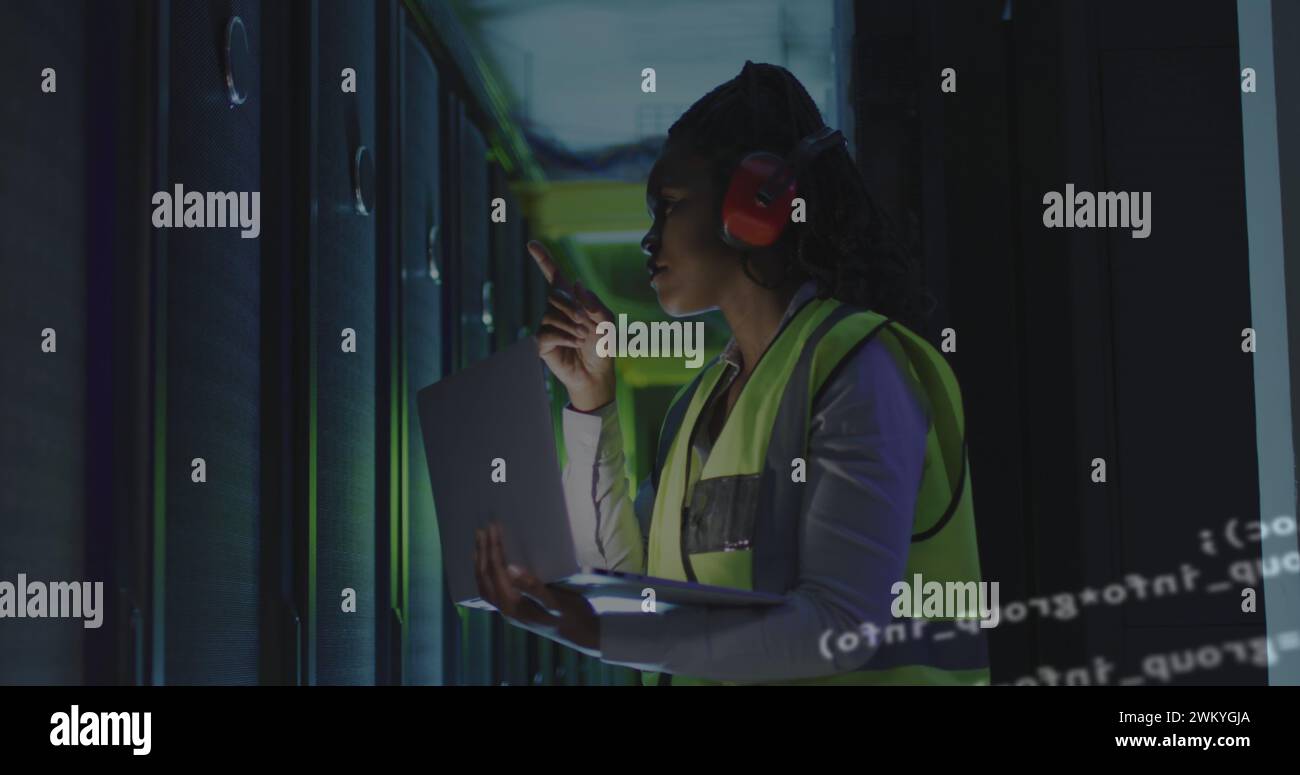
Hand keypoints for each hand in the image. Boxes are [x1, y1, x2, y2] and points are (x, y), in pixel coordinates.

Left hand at [473, 522, 599, 652]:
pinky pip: (491, 590)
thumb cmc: (570, 615)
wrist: (580, 633)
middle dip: (483, 553)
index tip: (493, 528)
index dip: (493, 549)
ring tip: (480, 545)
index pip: (496, 572)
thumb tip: (510, 568)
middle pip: (486, 577)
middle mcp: (506, 609)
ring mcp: (509, 610)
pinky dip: (486, 575)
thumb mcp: (554, 600)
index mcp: (513, 605)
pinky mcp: (514, 609)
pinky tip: (490, 567)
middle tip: (482, 530)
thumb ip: (532, 587)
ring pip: (485, 585)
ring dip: (480, 564)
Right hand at [528, 240, 615, 411]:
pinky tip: (574, 345)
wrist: (596, 374)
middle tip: (585, 325)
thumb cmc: (602, 347)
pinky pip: (548, 332)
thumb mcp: (607, 322)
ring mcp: (547, 325)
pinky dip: (565, 338)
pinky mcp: (542, 342)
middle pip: (556, 295)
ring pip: (551, 315)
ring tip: (582, 338)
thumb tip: (575, 283)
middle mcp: (556, 310)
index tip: (532, 244)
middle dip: (573, 308)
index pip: (554, 275)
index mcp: (572, 300)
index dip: (543, 259)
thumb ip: (595, 302)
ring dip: (571, 326)